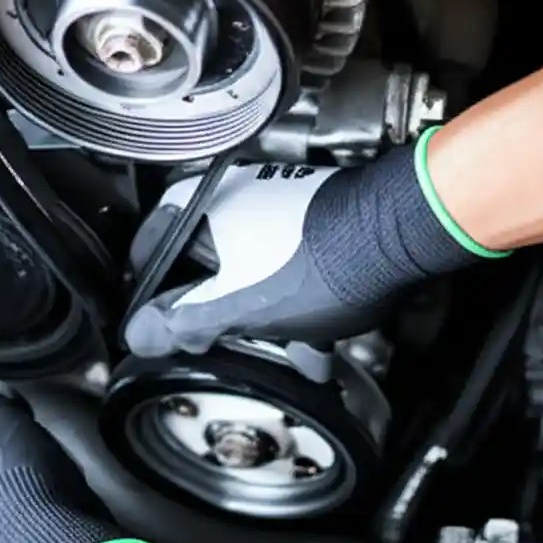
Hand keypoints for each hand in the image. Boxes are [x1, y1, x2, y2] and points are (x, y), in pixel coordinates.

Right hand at [124, 145, 488, 355]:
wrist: (403, 233)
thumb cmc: (327, 258)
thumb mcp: (241, 307)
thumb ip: (184, 323)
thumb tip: (140, 334)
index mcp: (200, 206)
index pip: (147, 253)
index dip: (148, 298)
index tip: (157, 328)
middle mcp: (231, 193)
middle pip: (198, 263)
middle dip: (211, 312)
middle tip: (216, 344)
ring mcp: (271, 201)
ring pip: (244, 266)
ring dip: (256, 311)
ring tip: (278, 348)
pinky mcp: (307, 214)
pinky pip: (281, 261)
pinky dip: (289, 298)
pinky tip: (314, 336)